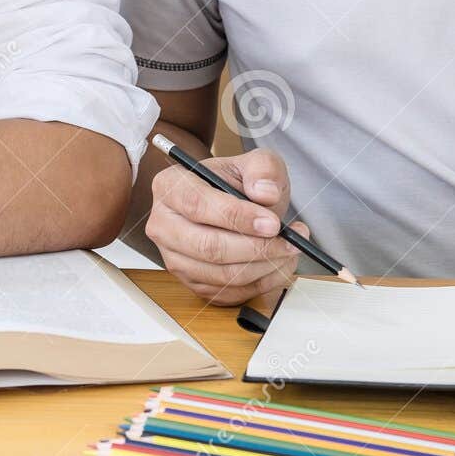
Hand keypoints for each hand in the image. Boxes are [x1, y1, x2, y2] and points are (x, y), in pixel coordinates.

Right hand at [146, 148, 302, 304]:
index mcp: (170, 186)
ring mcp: (174, 258)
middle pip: (208, 247)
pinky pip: (226, 293)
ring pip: (220, 275)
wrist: (230, 203)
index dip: (238, 217)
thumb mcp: (254, 162)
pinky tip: (278, 265)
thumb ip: (263, 169)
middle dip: (257, 248)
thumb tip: (265, 193)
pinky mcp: (191, 282)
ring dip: (263, 267)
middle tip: (290, 242)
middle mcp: (164, 225)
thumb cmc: (235, 182)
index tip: (273, 223)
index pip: (198, 205)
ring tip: (290, 250)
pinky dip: (260, 284)